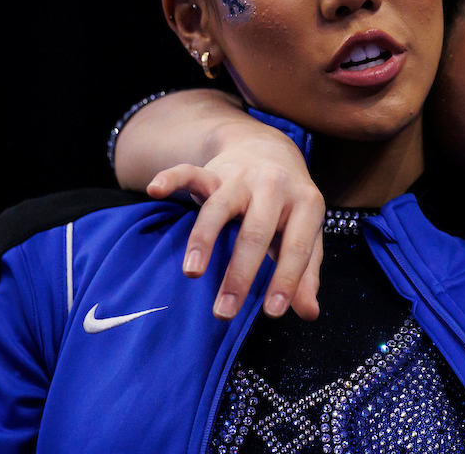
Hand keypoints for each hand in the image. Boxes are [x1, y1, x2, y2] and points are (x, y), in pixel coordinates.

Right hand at [147, 121, 325, 321]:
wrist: (270, 150)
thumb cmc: (289, 205)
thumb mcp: (307, 233)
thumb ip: (306, 272)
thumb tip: (309, 313)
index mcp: (306, 204)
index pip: (297, 248)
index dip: (286, 281)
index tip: (272, 312)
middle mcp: (275, 186)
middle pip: (256, 232)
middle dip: (240, 275)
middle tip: (224, 312)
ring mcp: (242, 178)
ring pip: (220, 207)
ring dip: (204, 240)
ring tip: (192, 273)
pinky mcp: (214, 172)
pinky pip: (191, 173)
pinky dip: (172, 178)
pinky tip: (155, 189)